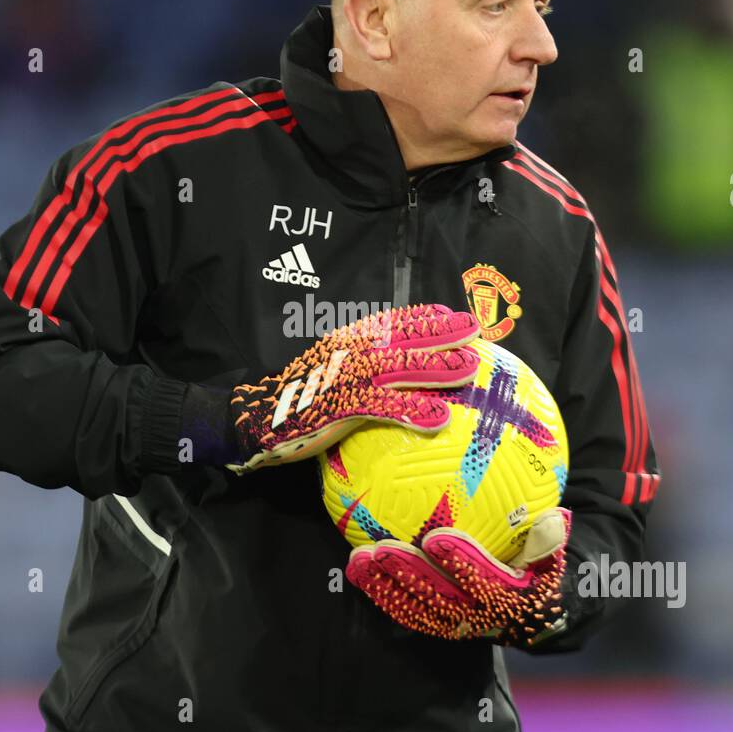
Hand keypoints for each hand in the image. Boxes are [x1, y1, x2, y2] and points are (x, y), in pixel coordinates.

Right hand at [226, 303, 480, 473]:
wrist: (257, 418)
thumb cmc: (298, 400)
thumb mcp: (328, 373)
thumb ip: (358, 368)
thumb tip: (391, 372)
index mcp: (347, 342)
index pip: (389, 323)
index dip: (421, 316)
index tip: (449, 312)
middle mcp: (349, 353)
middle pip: (402, 339)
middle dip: (441, 333)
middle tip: (474, 329)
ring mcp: (345, 378)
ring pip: (399, 368)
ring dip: (436, 366)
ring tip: (469, 368)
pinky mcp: (340, 407)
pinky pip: (382, 407)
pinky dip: (411, 409)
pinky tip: (438, 419)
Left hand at [346, 507, 574, 649]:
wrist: (540, 614)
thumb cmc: (544, 570)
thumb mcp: (556, 557)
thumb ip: (552, 540)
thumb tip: (557, 518)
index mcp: (514, 600)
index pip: (485, 582)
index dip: (461, 562)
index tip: (436, 538)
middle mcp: (482, 618)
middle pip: (440, 598)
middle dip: (409, 574)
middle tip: (380, 548)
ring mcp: (457, 625)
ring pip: (417, 609)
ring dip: (386, 586)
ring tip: (358, 560)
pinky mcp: (439, 624)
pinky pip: (407, 612)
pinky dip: (382, 594)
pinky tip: (358, 571)